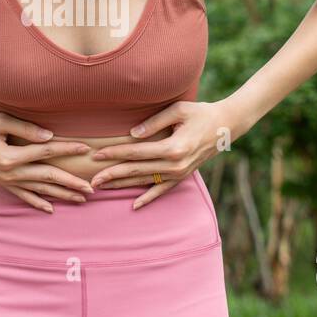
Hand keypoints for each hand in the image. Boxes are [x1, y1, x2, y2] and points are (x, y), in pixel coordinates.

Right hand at [0, 112, 95, 212]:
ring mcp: (6, 180)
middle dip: (71, 182)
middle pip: (47, 177)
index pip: (46, 151)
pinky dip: (38, 202)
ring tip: (81, 198)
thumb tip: (50, 137)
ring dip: (61, 194)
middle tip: (91, 187)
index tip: (86, 148)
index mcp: (9, 156)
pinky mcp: (3, 183)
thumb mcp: (1, 121)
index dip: (67, 149)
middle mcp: (9, 172)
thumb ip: (26, 129)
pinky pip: (23, 196)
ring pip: (40, 189)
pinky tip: (51, 208)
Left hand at [87, 101, 225, 208]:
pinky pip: (162, 190)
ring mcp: (179, 173)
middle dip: (112, 174)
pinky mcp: (182, 176)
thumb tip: (131, 135)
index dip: (114, 153)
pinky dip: (148, 198)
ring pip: (145, 181)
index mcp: (173, 147)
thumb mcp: (178, 110)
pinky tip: (134, 205)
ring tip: (103, 188)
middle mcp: (175, 165)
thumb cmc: (200, 113)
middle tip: (91, 179)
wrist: (225, 126)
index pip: (136, 152)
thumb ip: (153, 123)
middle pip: (136, 170)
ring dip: (123, 185)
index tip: (96, 155)